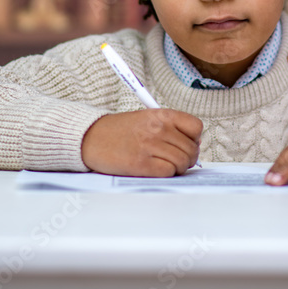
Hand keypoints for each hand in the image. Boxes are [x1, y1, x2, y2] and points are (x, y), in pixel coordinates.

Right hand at [82, 109, 202, 176]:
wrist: (91, 137)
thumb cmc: (120, 130)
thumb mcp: (147, 118)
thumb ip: (170, 128)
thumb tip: (193, 146)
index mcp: (162, 115)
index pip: (196, 127)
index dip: (195, 139)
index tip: (187, 144)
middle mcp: (158, 128)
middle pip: (191, 149)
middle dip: (188, 159)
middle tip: (177, 161)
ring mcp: (150, 146)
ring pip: (182, 162)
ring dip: (178, 168)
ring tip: (166, 166)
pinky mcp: (141, 164)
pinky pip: (168, 172)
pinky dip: (166, 174)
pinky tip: (156, 170)